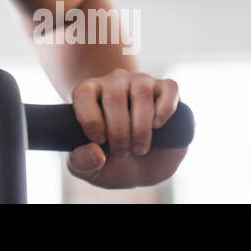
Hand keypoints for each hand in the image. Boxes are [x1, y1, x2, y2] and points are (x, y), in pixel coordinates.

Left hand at [66, 68, 186, 189]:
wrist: (143, 166)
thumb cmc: (110, 161)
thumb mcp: (89, 168)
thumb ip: (82, 162)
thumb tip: (96, 154)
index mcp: (88, 94)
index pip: (83, 94)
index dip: (90, 119)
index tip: (100, 141)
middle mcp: (114, 83)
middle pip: (114, 96)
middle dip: (119, 132)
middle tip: (122, 153)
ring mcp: (141, 82)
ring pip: (141, 92)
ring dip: (141, 127)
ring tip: (139, 148)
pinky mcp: (166, 89)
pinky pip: (169, 89)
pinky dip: (165, 109)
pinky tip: (158, 126)